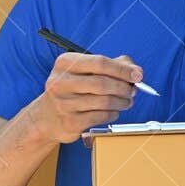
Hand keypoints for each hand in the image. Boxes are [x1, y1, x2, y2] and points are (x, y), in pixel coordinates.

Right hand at [25, 52, 141, 144]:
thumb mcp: (86, 70)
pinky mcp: (70, 122)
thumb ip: (112, 65)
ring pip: (104, 102)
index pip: (99, 63)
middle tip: (133, 90)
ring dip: (121, 102)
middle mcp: (60, 82)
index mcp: (65, 63)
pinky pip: (101, 116)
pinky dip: (113, 114)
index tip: (138, 74)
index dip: (122, 69)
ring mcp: (64, 104)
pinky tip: (113, 111)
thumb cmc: (72, 89)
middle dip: (123, 87)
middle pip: (102, 83)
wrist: (47, 117)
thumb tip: (135, 70)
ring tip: (126, 101)